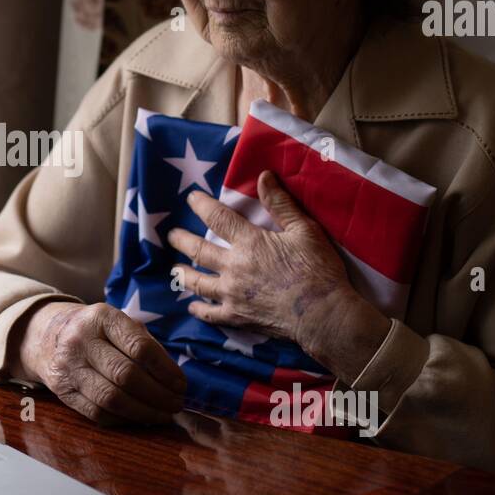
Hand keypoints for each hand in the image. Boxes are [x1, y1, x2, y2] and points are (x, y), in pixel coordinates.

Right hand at [8, 301, 186, 426]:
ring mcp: (69, 367)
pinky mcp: (62, 391)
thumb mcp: (118, 323)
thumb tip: (174, 380)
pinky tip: (139, 418)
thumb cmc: (96, 331)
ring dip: (144, 412)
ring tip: (163, 415)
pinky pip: (97, 413)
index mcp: (101, 318)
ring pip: (112, 399)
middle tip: (176, 404)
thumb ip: (145, 344)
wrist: (46, 336)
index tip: (181, 385)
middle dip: (158, 395)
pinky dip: (123, 419)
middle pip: (126, 376)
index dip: (166, 370)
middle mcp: (81, 341)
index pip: (140, 347)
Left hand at [167, 171, 390, 380]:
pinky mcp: (237, 317)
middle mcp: (233, 267)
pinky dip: (199, 309)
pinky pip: (210, 314)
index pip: (217, 218)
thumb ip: (281, 204)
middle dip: (182, 241)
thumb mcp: (305, 230)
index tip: (191, 198)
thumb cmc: (318, 270)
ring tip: (175, 269)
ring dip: (184, 274)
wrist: (323, 314)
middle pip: (199, 250)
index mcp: (249, 242)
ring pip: (198, 282)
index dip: (202, 205)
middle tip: (172, 235)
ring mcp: (232, 295)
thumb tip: (263, 176)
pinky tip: (193, 307)